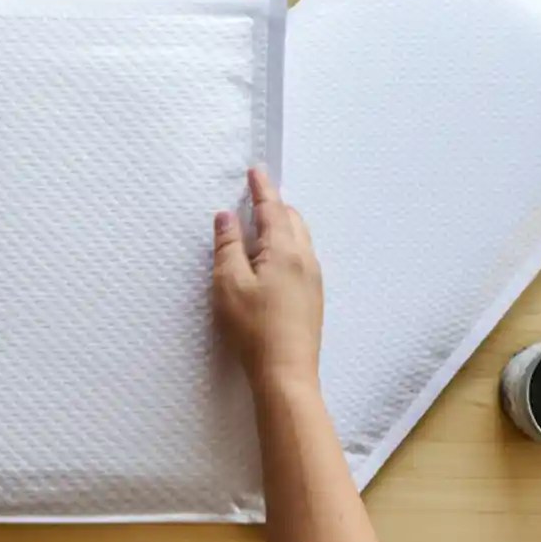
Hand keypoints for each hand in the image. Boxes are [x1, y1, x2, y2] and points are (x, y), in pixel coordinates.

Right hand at [212, 168, 323, 389]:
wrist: (286, 372)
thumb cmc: (253, 327)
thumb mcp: (229, 283)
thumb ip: (227, 247)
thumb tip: (227, 216)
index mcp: (285, 250)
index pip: (273, 208)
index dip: (262, 188)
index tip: (256, 169)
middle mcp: (305, 258)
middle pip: (292, 219)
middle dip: (274, 205)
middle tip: (254, 198)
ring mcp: (313, 279)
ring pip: (300, 238)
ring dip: (282, 225)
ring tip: (261, 227)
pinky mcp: (313, 297)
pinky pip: (301, 256)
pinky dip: (286, 245)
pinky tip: (272, 261)